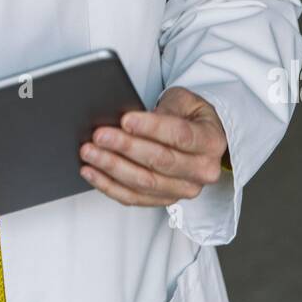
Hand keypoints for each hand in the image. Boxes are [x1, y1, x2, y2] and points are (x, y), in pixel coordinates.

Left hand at [78, 86, 227, 206]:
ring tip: (89, 152)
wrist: (201, 139)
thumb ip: (166, 108)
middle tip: (99, 135)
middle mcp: (202, 170)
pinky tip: (91, 172)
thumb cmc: (191, 117)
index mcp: (211, 141)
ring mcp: (184, 189)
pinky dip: (109, 186)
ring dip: (112, 168)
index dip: (151, 128)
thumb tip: (135, 119)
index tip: (125, 120)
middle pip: (160, 161)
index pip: (179, 136)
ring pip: (144, 183)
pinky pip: (134, 198)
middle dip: (125, 147)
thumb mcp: (185, 100)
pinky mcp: (164, 200)